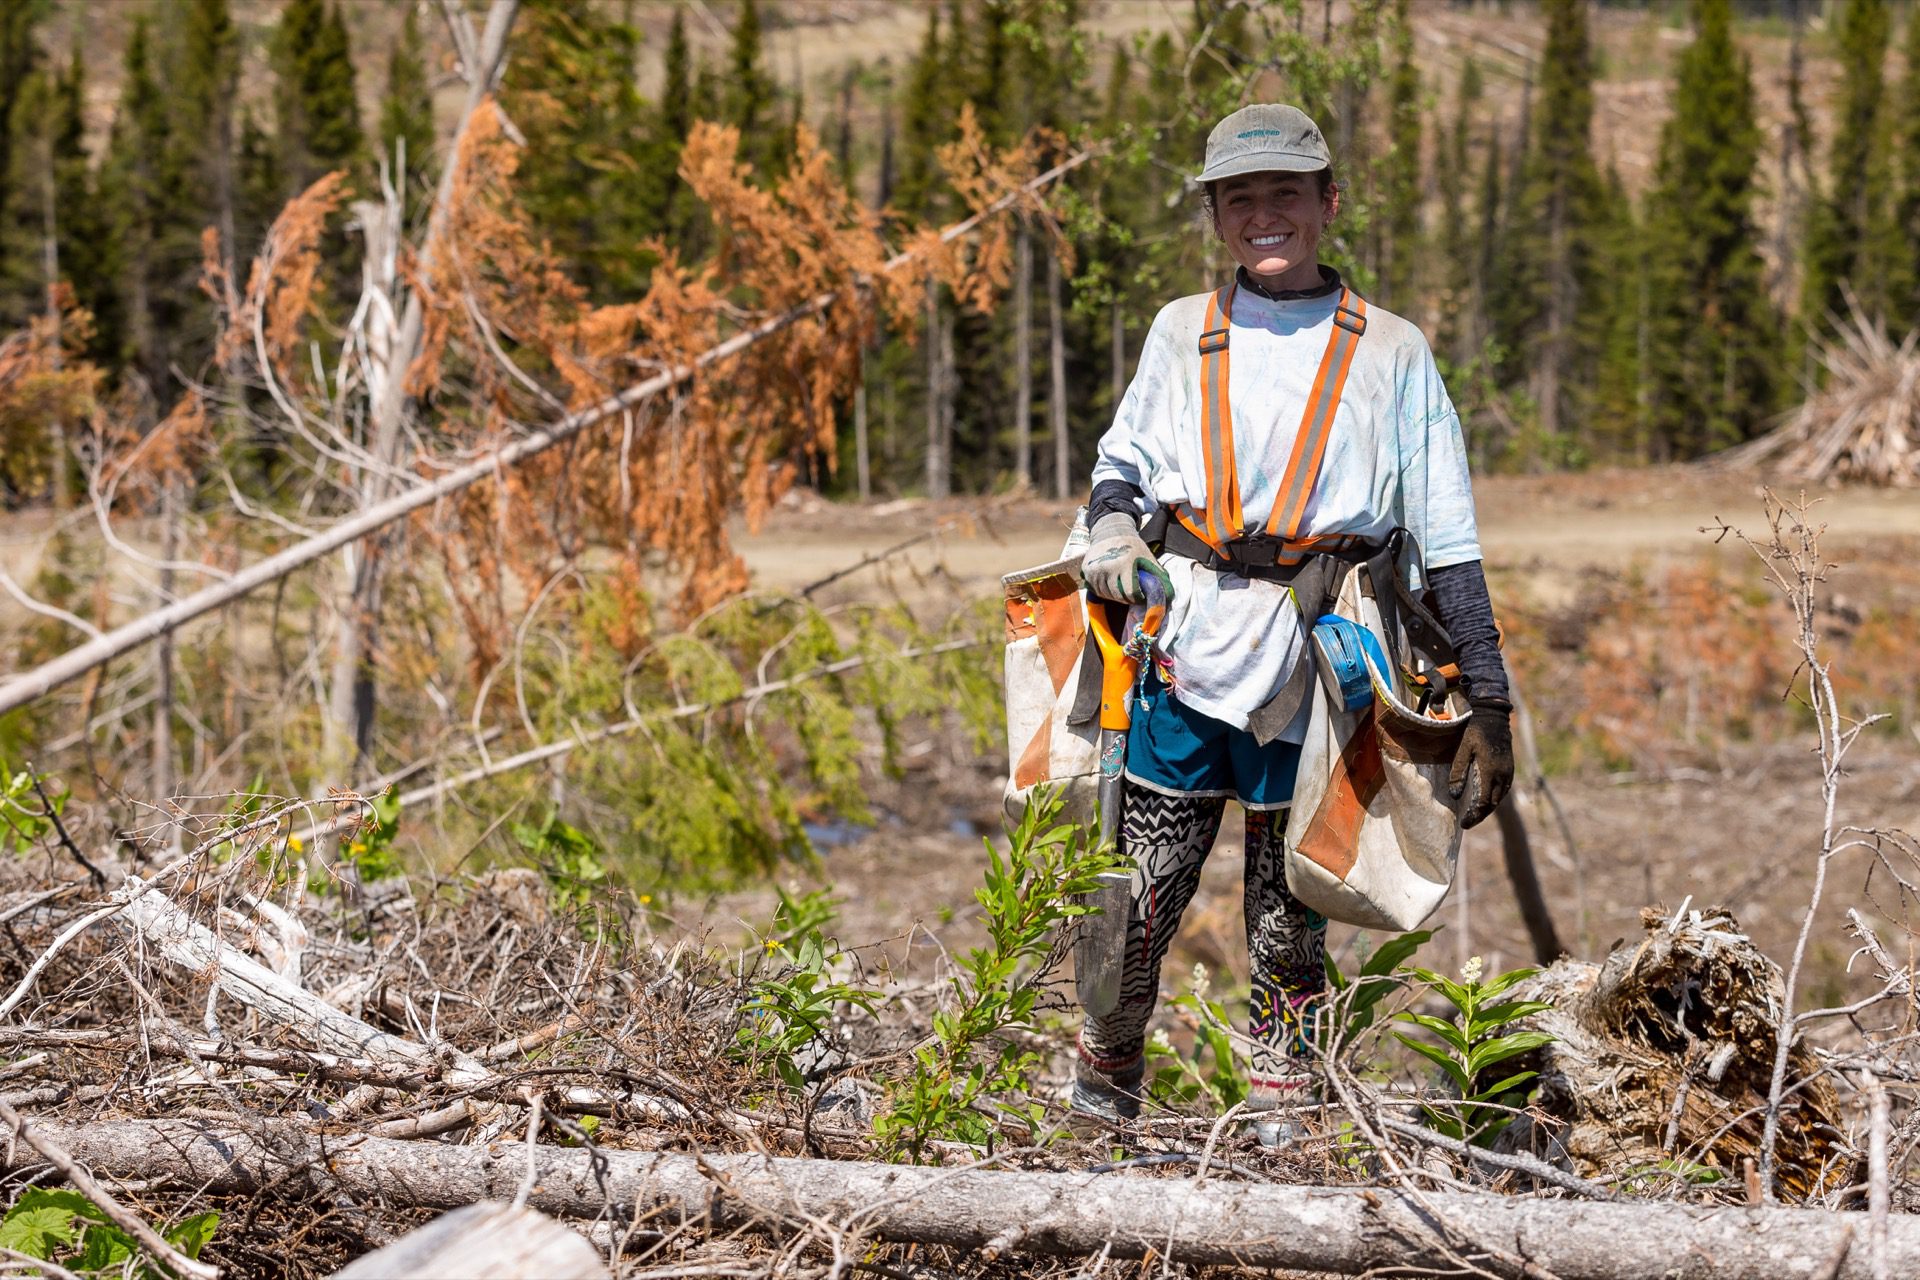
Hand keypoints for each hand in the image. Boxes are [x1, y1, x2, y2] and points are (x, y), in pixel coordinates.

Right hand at [1083, 512, 1160, 603]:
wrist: (1109, 531)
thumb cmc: (1131, 545)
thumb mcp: (1147, 556)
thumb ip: (1157, 574)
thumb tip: (1168, 593)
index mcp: (1124, 564)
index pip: (1130, 593)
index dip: (1137, 598)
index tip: (1140, 595)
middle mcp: (1107, 568)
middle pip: (1117, 597)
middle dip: (1126, 598)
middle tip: (1131, 593)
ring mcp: (1095, 570)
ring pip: (1106, 595)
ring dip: (1114, 596)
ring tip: (1121, 588)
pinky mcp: (1086, 572)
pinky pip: (1096, 590)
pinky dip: (1104, 591)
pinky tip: (1111, 584)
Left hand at [1450, 702, 1513, 828]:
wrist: (1494, 717)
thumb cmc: (1475, 732)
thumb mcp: (1463, 749)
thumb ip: (1458, 772)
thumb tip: (1454, 795)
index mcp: (1490, 771)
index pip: (1484, 802)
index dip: (1474, 815)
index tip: (1464, 824)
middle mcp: (1502, 775)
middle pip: (1493, 803)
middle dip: (1480, 815)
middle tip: (1468, 823)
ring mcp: (1508, 772)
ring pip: (1500, 797)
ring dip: (1488, 808)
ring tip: (1475, 814)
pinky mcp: (1510, 768)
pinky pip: (1503, 789)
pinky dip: (1495, 798)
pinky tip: (1487, 800)